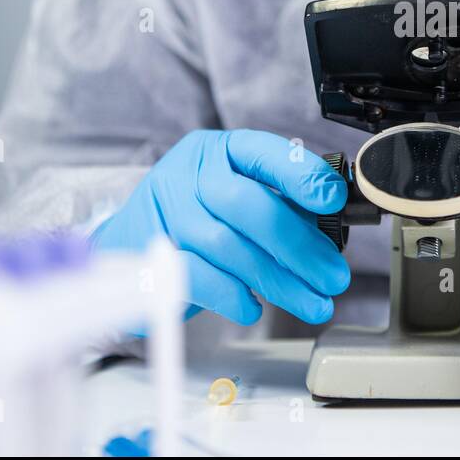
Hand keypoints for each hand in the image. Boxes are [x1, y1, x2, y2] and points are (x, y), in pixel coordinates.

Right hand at [91, 130, 349, 324]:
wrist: (125, 250)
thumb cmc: (194, 220)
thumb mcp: (236, 198)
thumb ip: (278, 206)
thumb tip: (330, 231)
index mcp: (218, 151)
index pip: (264, 152)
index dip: (302, 175)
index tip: (333, 201)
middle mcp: (189, 174)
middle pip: (249, 205)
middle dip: (299, 245)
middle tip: (333, 275)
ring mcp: (165, 214)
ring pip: (228, 246)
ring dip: (278, 280)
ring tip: (312, 301)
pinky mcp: (148, 256)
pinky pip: (197, 276)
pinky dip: (232, 295)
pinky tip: (254, 308)